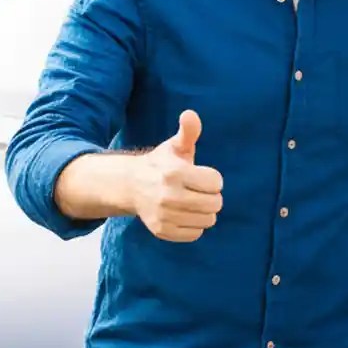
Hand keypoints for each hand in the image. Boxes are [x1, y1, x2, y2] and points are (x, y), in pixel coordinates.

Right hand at [132, 110, 223, 241]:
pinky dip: (194, 225)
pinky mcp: (162, 231)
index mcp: (174, 173)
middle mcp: (168, 196)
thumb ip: (188, 131)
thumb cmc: (161, 164)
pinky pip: (195, 234)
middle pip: (215, 204)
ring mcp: (164, 215)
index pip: (216, 183)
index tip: (201, 176)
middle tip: (199, 191)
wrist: (131, 186)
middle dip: (212, 196)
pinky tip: (184, 214)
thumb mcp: (174, 146)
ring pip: (208, 220)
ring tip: (193, 202)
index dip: (212, 179)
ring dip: (205, 212)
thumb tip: (190, 114)